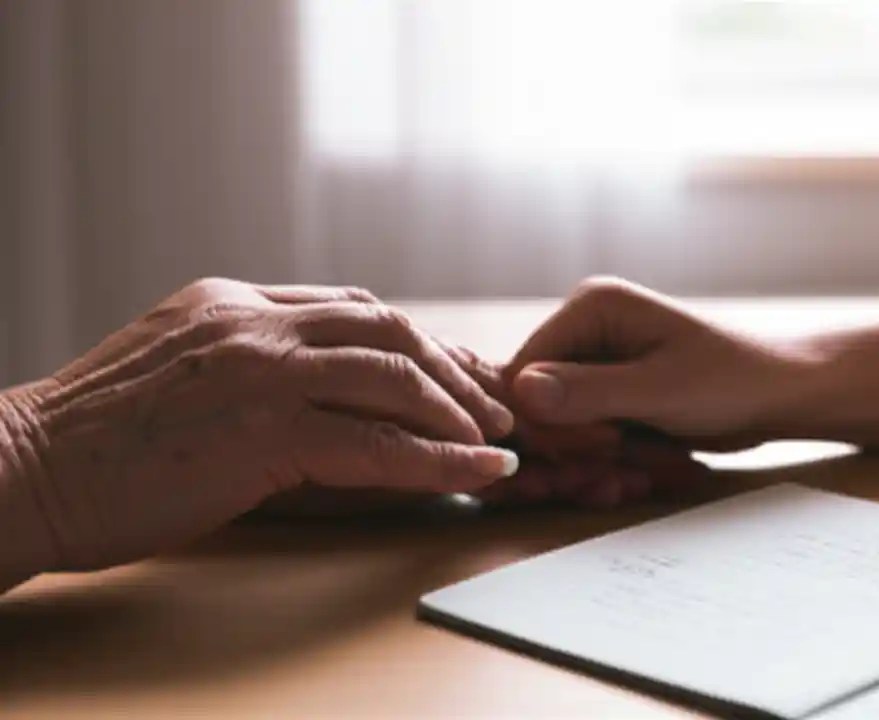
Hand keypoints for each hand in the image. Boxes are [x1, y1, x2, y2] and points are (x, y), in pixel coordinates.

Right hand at [1, 278, 517, 578]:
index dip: (418, 342)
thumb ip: (250, 361)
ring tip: (496, 439)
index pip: (355, 308)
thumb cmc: (99, 438)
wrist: (24, 472)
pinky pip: (375, 443)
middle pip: (387, 328)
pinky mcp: (260, 429)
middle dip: (451, 367)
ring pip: (391, 375)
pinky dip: (436, 460)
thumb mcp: (181, 369)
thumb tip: (323, 393)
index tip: (459, 372)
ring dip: (456, 410)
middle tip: (496, 404)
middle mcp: (253, 321)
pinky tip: (477, 470)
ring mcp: (258, 370)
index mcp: (235, 301)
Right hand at [506, 277, 809, 449]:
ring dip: (596, 463)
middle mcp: (585, 329)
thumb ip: (590, 392)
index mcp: (592, 307)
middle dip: (578, 449)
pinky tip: (644, 474)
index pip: (524, 373)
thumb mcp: (661, 390)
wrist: (781, 394)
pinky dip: (611, 463)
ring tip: (639, 478)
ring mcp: (596, 362)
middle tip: (621, 476)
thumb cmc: (733, 380)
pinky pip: (587, 436)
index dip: (548, 424)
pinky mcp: (610, 392)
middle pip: (540, 406)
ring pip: (562, 428)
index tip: (599, 450)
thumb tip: (522, 392)